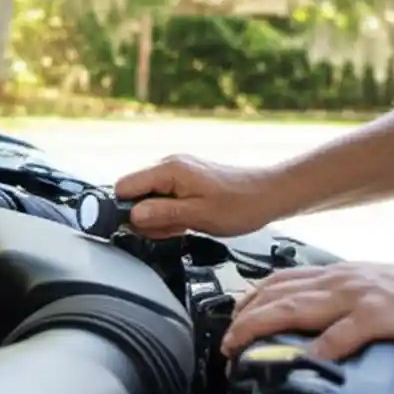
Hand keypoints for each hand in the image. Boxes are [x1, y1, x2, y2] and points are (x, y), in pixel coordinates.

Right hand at [114, 155, 279, 237]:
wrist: (270, 195)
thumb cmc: (241, 204)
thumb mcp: (198, 216)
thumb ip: (161, 215)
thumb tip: (132, 216)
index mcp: (168, 170)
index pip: (124, 187)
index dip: (126, 210)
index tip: (143, 227)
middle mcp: (169, 165)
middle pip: (135, 194)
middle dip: (146, 217)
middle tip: (172, 228)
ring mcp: (177, 172)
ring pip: (149, 198)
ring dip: (160, 218)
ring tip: (185, 225)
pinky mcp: (186, 180)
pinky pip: (165, 198)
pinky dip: (171, 213)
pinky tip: (189, 221)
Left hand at [220, 263, 393, 360]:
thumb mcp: (378, 297)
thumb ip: (344, 307)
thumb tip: (313, 329)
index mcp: (345, 275)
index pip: (281, 280)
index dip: (249, 300)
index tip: (232, 321)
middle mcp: (348, 279)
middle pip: (278, 292)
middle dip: (243, 317)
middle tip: (225, 342)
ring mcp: (364, 295)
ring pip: (296, 306)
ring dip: (261, 327)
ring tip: (241, 347)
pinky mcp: (385, 316)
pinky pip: (343, 331)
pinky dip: (320, 346)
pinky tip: (304, 360)